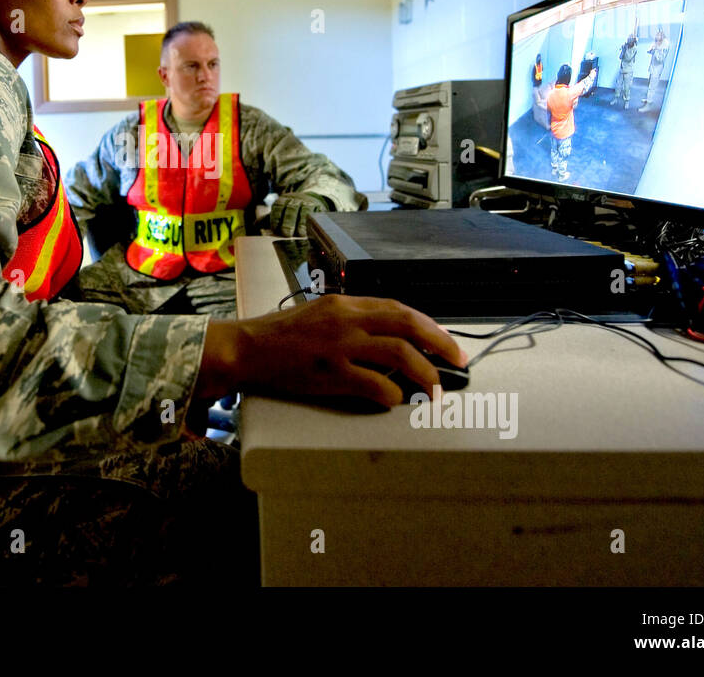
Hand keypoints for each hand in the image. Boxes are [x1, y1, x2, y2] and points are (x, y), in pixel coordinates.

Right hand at [196, 294, 466, 407]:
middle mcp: (346, 319)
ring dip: (424, 373)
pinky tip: (395, 400)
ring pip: (399, 353)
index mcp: (344, 303)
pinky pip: (374, 383)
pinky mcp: (329, 372)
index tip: (446, 342)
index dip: (428, 326)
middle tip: (458, 362)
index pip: (398, 308)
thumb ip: (350, 321)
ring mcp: (338, 345)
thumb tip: (385, 339)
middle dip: (440, 343)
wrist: (244, 348)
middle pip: (407, 324)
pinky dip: (391, 393)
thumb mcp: (318, 315)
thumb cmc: (277, 336)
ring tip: (434, 390)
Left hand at [269, 191, 329, 236]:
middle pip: (291, 209)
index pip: (278, 207)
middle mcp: (295, 200)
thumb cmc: (289, 211)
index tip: (275, 229)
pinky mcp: (317, 207)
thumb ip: (267, 219)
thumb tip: (255, 225)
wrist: (309, 201)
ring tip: (300, 234)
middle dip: (288, 222)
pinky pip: (316, 213)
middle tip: (286, 234)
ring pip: (304, 211)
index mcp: (282, 200)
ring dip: (302, 223)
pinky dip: (313, 221)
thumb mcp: (278, 213)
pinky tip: (311, 229)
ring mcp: (307, 203)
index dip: (276, 218)